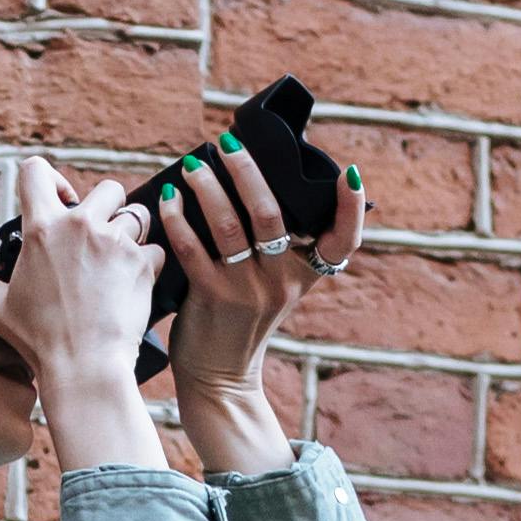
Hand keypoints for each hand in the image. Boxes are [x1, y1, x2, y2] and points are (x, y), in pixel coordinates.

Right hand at [0, 152, 163, 473]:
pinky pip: (155, 248)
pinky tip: (133, 283)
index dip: (50, 179)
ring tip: (118, 260)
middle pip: (108, 187)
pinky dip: (148, 263)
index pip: (36, 170)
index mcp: (42, 228)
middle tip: (99, 235)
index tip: (59, 199)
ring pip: (137, 215)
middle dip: (107, 206)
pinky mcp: (142, 264)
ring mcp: (116, 242)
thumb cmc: (37, 340)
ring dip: (131, 233)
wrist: (83, 367)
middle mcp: (81, 226)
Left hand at [152, 131, 365, 476]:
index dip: (351, 209)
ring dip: (208, 187)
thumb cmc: (242, 318)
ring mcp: (248, 291)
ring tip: (191, 164)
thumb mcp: (274, 284)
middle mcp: (283, 282)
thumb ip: (276, 246)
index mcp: (305, 275)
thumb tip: (249, 180)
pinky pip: (194, 249)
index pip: (343, 241)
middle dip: (249, 172)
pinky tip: (168, 199)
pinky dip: (179, 219)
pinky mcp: (212, 298)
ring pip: (231, 226)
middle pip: (273, 214)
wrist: (220, 377)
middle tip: (228, 143)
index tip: (351, 174)